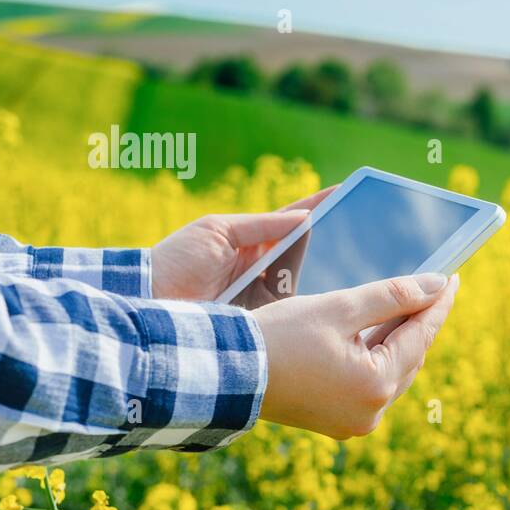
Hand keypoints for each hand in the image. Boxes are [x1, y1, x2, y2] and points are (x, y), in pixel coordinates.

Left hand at [150, 187, 334, 300]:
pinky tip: (327, 288)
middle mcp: (261, 266)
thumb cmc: (177, 259)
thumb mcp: (218, 230)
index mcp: (250, 240)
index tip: (346, 192)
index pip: (292, 220)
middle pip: (305, 249)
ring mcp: (263, 293)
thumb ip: (261, 225)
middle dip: (331, 236)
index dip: (318, 206)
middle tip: (359, 224)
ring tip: (349, 252)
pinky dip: (306, 297)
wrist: (150, 299)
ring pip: (303, 276)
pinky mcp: (263, 317)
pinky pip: (291, 305)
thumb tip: (304, 216)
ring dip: (323, 266)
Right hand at [252, 272, 458, 438]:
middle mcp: (371, 412)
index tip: (453, 278)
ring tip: (408, 304)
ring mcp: (354, 421)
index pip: (421, 335)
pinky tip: (378, 331)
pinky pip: (371, 384)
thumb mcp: (340, 308)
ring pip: (392, 371)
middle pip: (410, 356)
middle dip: (420, 321)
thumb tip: (437, 285)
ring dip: (398, 338)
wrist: (227, 373)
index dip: (438, 303)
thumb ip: (393, 295)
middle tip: (433, 288)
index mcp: (376, 385)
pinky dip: (377, 356)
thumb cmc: (279, 336)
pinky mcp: (337, 421)